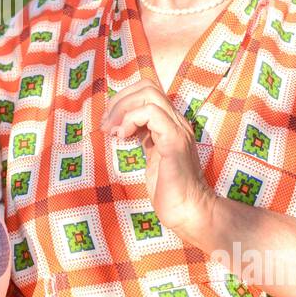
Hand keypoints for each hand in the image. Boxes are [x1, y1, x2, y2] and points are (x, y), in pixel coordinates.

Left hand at [101, 78, 215, 243]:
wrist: (188, 210)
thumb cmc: (168, 189)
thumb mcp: (151, 155)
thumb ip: (142, 136)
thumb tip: (120, 124)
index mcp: (171, 123)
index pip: (148, 90)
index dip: (123, 99)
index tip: (109, 123)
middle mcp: (177, 121)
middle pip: (147, 86)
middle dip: (119, 100)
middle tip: (107, 125)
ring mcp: (178, 129)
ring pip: (149, 94)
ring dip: (122, 109)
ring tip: (113, 131)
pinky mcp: (174, 141)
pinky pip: (151, 113)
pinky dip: (130, 120)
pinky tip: (123, 137)